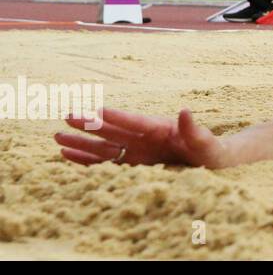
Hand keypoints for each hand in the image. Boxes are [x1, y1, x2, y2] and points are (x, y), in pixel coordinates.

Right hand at [56, 107, 227, 168]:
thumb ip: (195, 130)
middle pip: (113, 130)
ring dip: (81, 142)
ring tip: (58, 137)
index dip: (117, 117)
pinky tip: (67, 155)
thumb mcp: (207, 143)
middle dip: (91, 124)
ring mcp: (136, 151)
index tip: (98, 110)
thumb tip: (185, 110)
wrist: (214, 162)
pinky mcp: (132, 164)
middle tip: (67, 115)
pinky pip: (105, 162)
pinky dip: (86, 160)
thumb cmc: (213, 151)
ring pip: (104, 146)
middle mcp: (144, 138)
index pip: (135, 122)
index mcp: (161, 129)